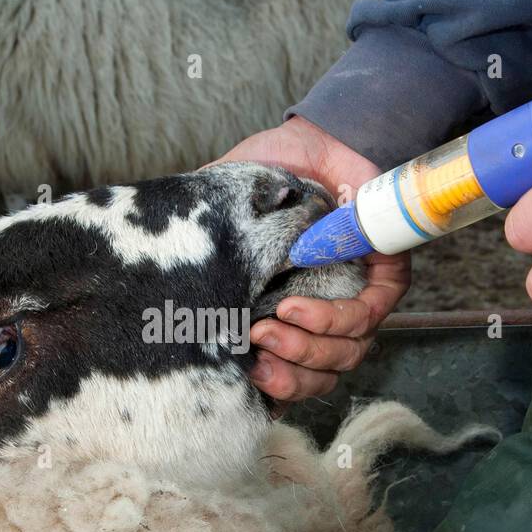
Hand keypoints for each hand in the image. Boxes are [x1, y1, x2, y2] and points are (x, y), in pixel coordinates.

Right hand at [214, 117, 408, 400]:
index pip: (288, 376)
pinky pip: (366, 318)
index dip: (269, 392)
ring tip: (268, 329)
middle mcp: (324, 318)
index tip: (239, 384)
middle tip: (254, 360)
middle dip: (286, 379)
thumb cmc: (270, 179)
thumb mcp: (219, 219)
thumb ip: (196, 249)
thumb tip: (144, 277)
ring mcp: (356, 301)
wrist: (316, 140)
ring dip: (303, 351)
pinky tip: (296, 309)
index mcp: (287, 315)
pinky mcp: (386, 278)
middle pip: (317, 379)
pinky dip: (331, 321)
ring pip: (343, 357)